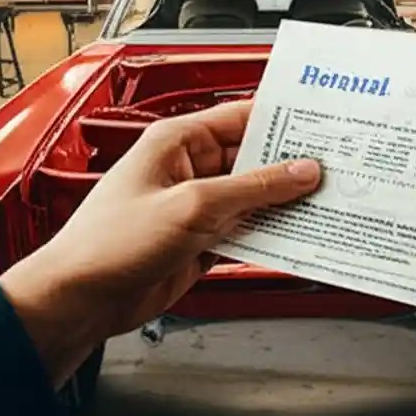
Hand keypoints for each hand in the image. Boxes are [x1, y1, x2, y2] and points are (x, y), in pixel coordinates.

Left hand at [0, 101, 320, 386]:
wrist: (81, 298)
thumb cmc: (108, 241)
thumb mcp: (192, 205)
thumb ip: (252, 188)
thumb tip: (298, 170)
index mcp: (176, 141)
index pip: (240, 117)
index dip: (281, 120)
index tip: (319, 124)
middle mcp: (187, 169)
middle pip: (253, 159)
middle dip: (290, 166)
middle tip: (334, 167)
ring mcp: (194, 207)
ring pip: (253, 198)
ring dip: (284, 203)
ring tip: (325, 202)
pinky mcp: (199, 242)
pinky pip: (245, 230)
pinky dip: (269, 234)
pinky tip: (295, 235)